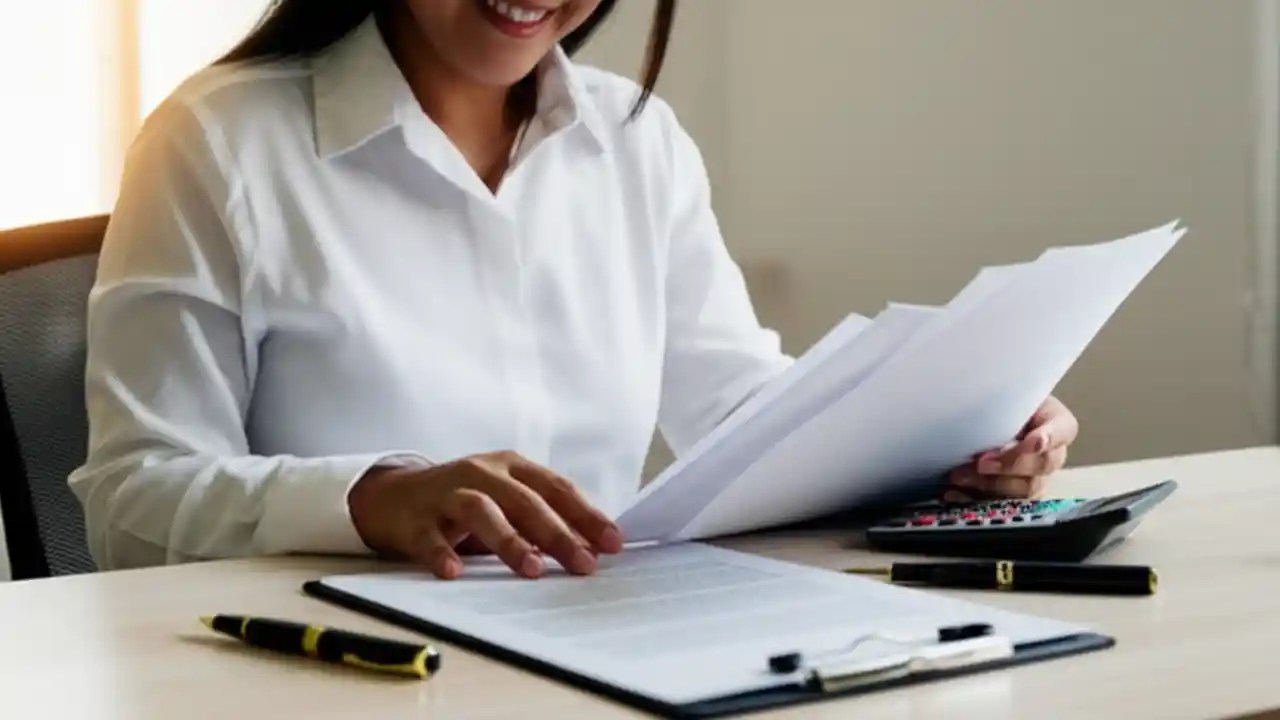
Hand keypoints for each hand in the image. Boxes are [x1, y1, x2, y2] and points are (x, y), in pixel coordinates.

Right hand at [348, 451, 623, 579]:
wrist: (395, 496)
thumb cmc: (465, 502)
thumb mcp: (507, 501)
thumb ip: (543, 520)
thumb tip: (592, 550)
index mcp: (511, 467)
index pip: (557, 488)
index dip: (587, 515)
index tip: (613, 543)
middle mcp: (482, 473)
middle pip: (525, 501)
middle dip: (558, 534)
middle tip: (583, 564)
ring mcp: (447, 493)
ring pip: (481, 511)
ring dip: (509, 540)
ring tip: (532, 569)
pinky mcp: (415, 518)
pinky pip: (429, 536)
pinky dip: (442, 553)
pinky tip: (454, 572)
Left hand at [946, 396, 1078, 500]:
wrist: (983, 420)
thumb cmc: (999, 402)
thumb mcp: (1006, 395)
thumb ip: (1004, 402)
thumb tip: (984, 399)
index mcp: (1057, 422)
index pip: (1063, 430)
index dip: (1050, 437)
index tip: (1034, 441)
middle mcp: (1052, 453)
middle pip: (1043, 465)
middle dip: (1010, 464)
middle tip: (981, 461)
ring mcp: (1037, 478)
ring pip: (1025, 489)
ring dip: (991, 484)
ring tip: (961, 475)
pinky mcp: (1016, 496)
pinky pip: (1004, 505)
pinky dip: (977, 499)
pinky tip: (956, 493)